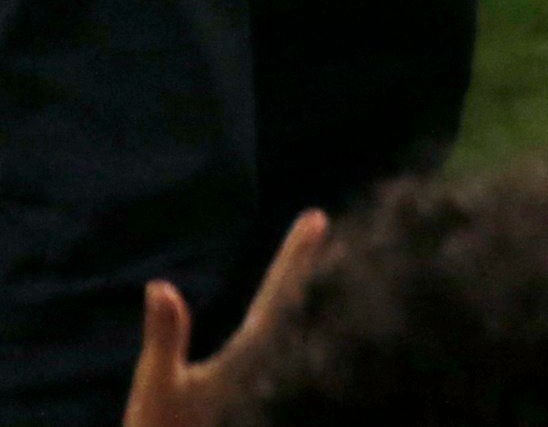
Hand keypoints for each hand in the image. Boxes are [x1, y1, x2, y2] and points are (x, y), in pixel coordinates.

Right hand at [125, 210, 324, 426]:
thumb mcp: (157, 388)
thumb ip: (166, 336)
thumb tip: (162, 286)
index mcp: (249, 360)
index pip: (279, 298)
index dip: (295, 257)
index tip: (315, 217)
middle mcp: (267, 369)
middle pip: (294, 308)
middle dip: (304, 266)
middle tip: (319, 223)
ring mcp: (265, 387)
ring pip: (292, 333)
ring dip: (303, 295)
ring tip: (319, 258)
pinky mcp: (258, 400)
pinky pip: (281, 358)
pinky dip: (290, 331)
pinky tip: (298, 320)